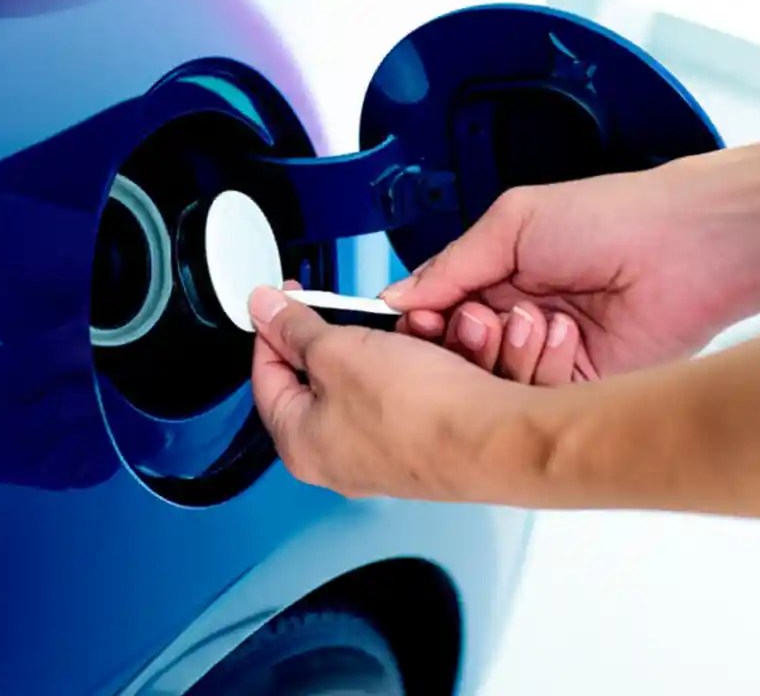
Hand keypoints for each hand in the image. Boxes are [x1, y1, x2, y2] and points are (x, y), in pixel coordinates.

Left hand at [247, 284, 557, 502]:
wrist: (495, 440)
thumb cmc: (421, 413)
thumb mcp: (339, 350)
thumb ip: (295, 327)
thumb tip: (264, 310)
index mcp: (299, 443)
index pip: (266, 375)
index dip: (272, 328)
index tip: (283, 300)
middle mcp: (336, 459)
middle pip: (323, 377)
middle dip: (343, 335)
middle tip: (353, 311)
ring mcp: (381, 457)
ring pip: (372, 380)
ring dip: (387, 347)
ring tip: (408, 332)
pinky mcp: (421, 447)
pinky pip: (409, 393)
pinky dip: (418, 366)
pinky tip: (436, 353)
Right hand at [381, 167, 751, 381]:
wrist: (691, 248)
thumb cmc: (613, 217)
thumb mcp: (514, 223)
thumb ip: (451, 264)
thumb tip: (396, 297)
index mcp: (492, 277)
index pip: (432, 314)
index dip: (418, 325)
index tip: (414, 325)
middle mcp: (513, 319)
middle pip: (454, 356)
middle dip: (459, 341)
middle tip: (480, 319)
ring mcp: (542, 355)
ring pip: (490, 381)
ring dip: (504, 352)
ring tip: (531, 319)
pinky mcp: (575, 386)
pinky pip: (533, 396)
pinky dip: (541, 368)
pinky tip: (564, 336)